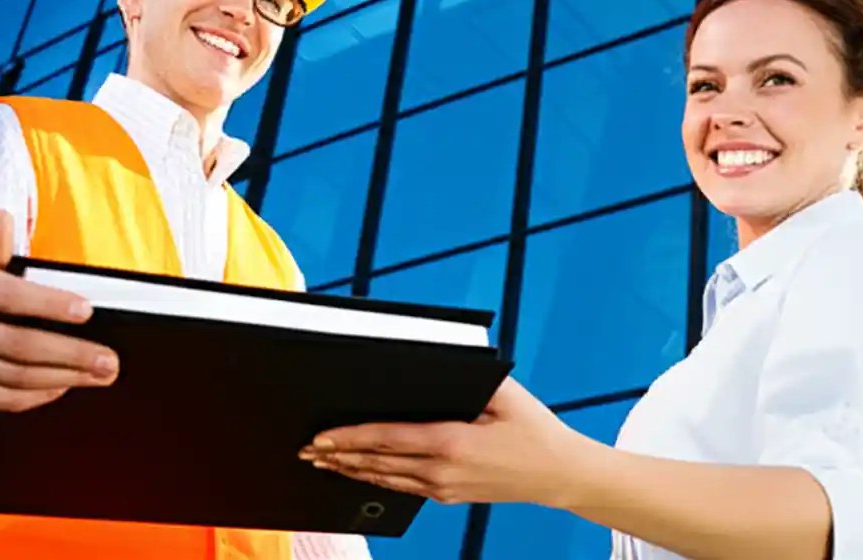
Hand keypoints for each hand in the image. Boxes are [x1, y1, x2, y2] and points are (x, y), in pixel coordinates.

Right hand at [0, 209, 118, 411]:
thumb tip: (2, 217)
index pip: (7, 296)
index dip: (48, 304)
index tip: (88, 311)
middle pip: (16, 345)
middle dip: (70, 354)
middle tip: (110, 360)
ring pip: (15, 377)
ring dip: (65, 378)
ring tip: (101, 374)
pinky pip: (4, 400)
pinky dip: (40, 395)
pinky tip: (67, 385)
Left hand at [300, 377, 593, 506]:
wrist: (557, 474)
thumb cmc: (533, 428)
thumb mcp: (505, 395)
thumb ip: (469, 380)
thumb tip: (435, 366)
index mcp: (452, 442)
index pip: (387, 439)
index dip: (349, 439)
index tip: (321, 437)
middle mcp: (442, 471)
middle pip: (377, 463)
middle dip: (337, 456)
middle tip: (305, 450)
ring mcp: (444, 488)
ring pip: (384, 480)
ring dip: (349, 470)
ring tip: (321, 463)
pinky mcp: (448, 496)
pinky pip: (402, 488)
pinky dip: (375, 479)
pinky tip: (360, 473)